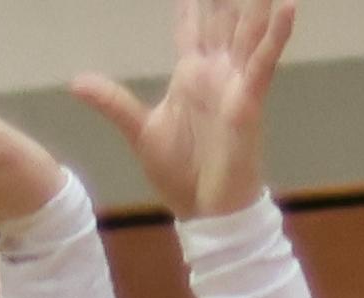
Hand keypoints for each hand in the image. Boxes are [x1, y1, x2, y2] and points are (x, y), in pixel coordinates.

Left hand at [74, 0, 296, 221]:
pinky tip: (287, 7)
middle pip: (223, 14)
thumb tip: (76, 82)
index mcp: (190, 72)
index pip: (192, 22)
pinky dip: (277, 35)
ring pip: (248, 27)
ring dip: (256, 1)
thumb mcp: (140, 132)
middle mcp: (216, 70)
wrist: (206, 211)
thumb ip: (113, 102)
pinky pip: (265, 62)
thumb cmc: (180, 176)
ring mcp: (235, 82)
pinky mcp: (249, 101)